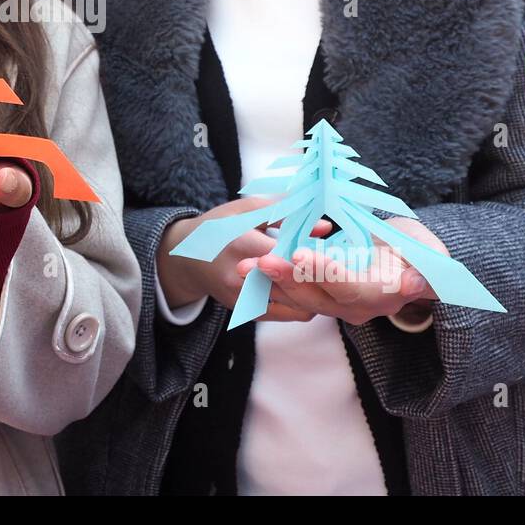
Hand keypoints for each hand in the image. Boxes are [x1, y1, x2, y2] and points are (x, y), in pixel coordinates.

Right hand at [157, 194, 331, 321]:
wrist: (185, 256)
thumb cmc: (221, 226)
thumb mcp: (248, 210)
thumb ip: (287, 214)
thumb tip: (325, 228)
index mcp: (241, 242)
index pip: (287, 253)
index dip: (314, 252)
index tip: (335, 249)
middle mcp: (240, 274)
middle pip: (292, 282)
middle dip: (318, 277)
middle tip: (339, 270)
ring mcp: (241, 296)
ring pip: (291, 303)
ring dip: (313, 295)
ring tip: (330, 283)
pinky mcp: (244, 310)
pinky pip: (283, 315)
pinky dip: (301, 306)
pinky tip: (313, 294)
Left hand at [235, 215, 447, 325]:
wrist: (408, 257)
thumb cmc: (422, 252)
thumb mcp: (432, 257)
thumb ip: (429, 271)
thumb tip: (418, 281)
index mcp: (381, 296)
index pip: (349, 288)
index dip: (325, 272)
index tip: (301, 253)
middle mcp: (355, 307)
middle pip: (316, 296)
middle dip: (287, 278)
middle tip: (260, 260)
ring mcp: (335, 303)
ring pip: (298, 295)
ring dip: (270, 281)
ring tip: (244, 267)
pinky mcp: (320, 293)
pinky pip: (291, 289)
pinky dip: (269, 279)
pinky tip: (246, 269)